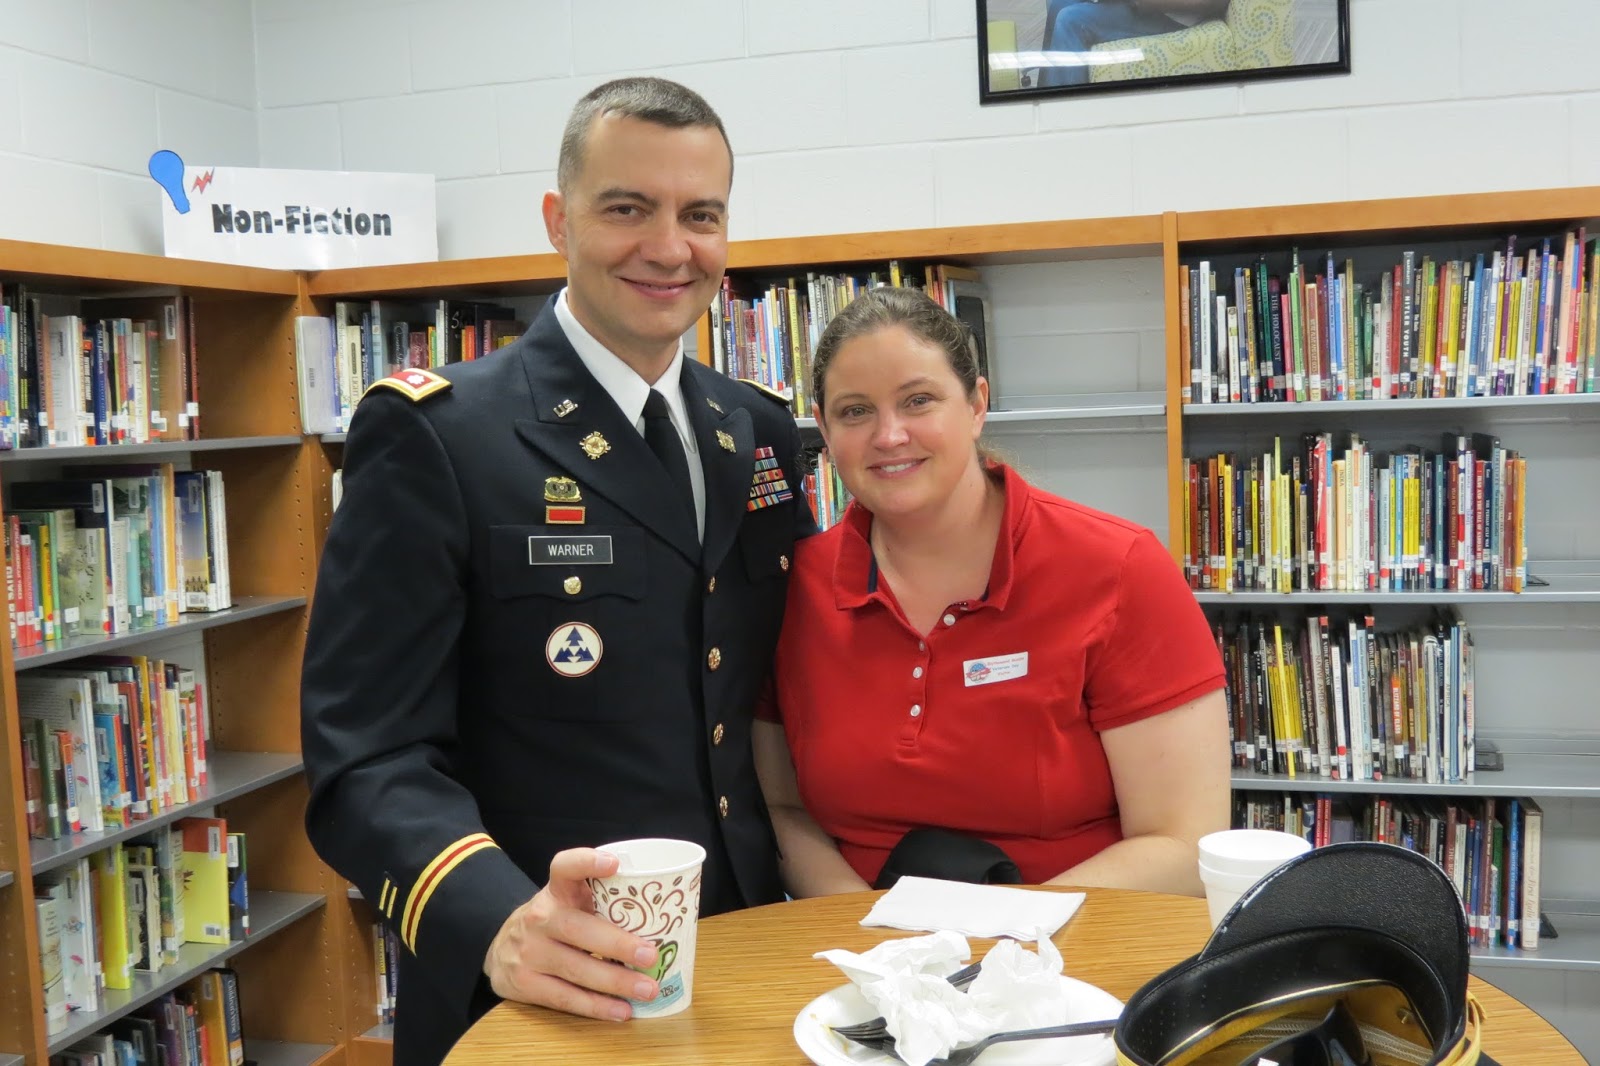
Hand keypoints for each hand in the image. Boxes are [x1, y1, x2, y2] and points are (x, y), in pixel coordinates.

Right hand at [483, 848, 660, 1020]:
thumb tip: (665, 919)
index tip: (614, 863)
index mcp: (556, 891)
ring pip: (575, 968)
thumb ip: (603, 901)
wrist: (502, 947)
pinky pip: (565, 997)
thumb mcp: (569, 901)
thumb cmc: (556, 922)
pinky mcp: (525, 983)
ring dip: (615, 982)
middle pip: (578, 929)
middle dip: (617, 944)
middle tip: (651, 955)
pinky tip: (622, 1011)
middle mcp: (539, 917)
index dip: (586, 862)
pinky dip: (596, 1007)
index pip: (564, 867)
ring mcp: (529, 952)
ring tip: (648, 989)